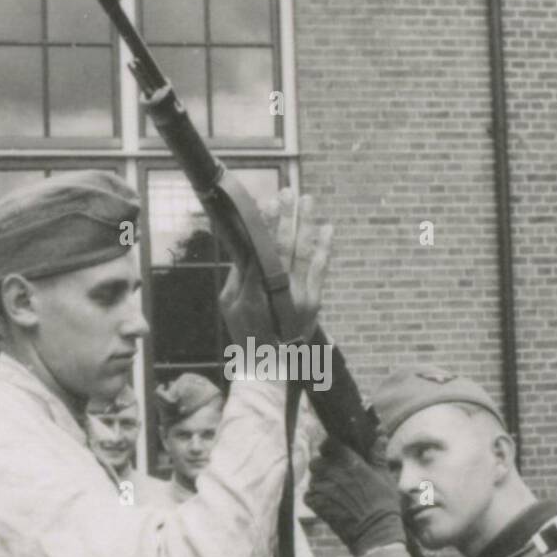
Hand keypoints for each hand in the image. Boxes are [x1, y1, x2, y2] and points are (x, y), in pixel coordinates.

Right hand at [220, 188, 332, 346]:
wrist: (269, 365)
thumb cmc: (244, 331)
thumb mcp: (229, 303)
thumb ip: (238, 272)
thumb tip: (246, 242)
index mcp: (255, 289)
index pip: (262, 248)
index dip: (267, 223)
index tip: (268, 201)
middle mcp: (280, 291)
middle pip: (285, 245)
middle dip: (288, 215)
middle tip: (289, 191)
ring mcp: (300, 297)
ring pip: (305, 252)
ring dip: (307, 224)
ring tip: (308, 201)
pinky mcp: (314, 302)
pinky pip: (321, 269)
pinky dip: (324, 247)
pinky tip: (327, 229)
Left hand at [305, 438, 404, 556]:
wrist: (375, 533)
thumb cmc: (384, 504)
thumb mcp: (385, 476)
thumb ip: (378, 455)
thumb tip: (380, 436)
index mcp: (349, 461)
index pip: (328, 443)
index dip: (330, 447)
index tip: (336, 453)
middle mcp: (332, 472)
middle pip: (316, 461)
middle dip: (323, 466)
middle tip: (335, 475)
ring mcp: (322, 488)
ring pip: (312, 479)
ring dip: (320, 483)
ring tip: (334, 492)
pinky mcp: (317, 505)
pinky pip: (308, 495)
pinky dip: (315, 498)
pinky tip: (328, 503)